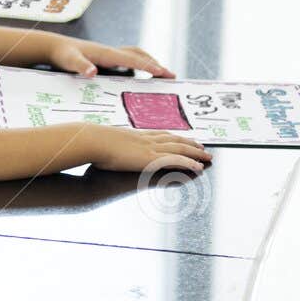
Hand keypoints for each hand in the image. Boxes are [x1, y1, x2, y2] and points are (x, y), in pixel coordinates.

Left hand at [47, 37, 173, 78]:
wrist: (54, 46)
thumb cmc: (62, 55)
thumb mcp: (69, 62)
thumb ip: (80, 66)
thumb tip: (93, 72)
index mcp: (106, 53)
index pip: (132, 60)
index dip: (148, 67)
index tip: (163, 73)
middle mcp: (111, 51)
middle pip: (139, 55)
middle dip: (156, 65)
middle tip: (171, 76)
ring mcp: (109, 53)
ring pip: (135, 55)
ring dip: (149, 62)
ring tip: (161, 74)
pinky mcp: (106, 57)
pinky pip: (128, 59)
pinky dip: (139, 64)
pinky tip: (140, 74)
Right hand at [84, 124, 211, 173]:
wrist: (93, 140)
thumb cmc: (93, 142)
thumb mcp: (104, 142)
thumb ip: (110, 145)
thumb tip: (103, 149)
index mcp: (136, 135)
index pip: (161, 134)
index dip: (175, 136)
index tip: (184, 138)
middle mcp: (146, 139)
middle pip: (174, 140)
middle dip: (190, 144)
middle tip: (203, 147)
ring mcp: (150, 148)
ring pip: (179, 148)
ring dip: (195, 152)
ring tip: (207, 156)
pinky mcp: (151, 159)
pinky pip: (175, 160)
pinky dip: (188, 163)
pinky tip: (198, 166)